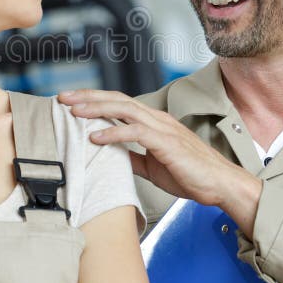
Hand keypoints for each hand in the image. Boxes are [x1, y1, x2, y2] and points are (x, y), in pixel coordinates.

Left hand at [58, 89, 262, 236]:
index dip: (93, 100)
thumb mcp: (152, 166)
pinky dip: (114, 132)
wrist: (220, 185)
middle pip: (117, 99)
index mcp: (153, 122)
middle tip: (62, 98)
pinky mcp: (167, 142)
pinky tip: (96, 136)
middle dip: (87, 97)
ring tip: (73, 112)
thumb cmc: (190, 174)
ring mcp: (163, 128)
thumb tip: (108, 154)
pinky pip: (136, 132)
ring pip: (124, 109)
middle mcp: (156, 119)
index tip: (70, 102)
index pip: (118, 104)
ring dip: (96, 109)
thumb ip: (131, 157)